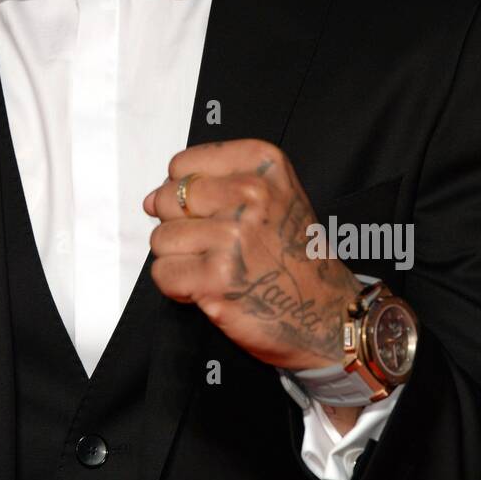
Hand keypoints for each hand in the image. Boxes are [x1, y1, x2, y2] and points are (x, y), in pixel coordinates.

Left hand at [143, 139, 359, 371]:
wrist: (329, 314)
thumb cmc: (297, 259)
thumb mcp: (271, 196)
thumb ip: (209, 186)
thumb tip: (151, 199)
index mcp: (263, 164)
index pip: (182, 164)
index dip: (187, 193)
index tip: (213, 211)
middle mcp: (251, 194)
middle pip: (168, 199)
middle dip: (181, 227)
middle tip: (217, 246)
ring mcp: (233, 236)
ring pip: (162, 238)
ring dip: (181, 259)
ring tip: (217, 267)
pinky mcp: (217, 278)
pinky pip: (163, 273)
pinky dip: (179, 287)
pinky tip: (210, 287)